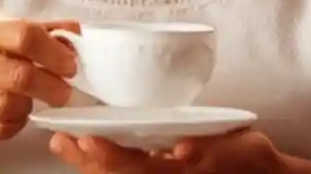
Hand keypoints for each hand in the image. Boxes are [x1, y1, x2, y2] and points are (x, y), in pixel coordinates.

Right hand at [0, 11, 78, 142]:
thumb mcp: (7, 30)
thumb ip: (44, 31)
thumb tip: (77, 34)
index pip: (25, 35)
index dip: (54, 53)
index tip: (71, 65)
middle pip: (20, 76)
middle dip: (50, 86)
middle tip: (65, 91)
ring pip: (7, 106)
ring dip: (29, 106)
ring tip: (34, 99)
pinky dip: (13, 124)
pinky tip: (16, 113)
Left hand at [49, 130, 283, 173]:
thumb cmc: (250, 160)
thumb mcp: (240, 149)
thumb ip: (209, 151)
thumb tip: (181, 151)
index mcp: (178, 172)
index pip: (136, 169)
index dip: (109, 157)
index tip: (87, 141)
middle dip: (86, 161)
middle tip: (60, 140)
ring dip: (89, 163)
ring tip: (64, 144)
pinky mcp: (158, 173)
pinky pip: (127, 172)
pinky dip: (102, 164)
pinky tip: (86, 151)